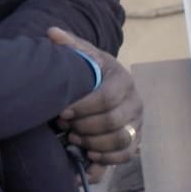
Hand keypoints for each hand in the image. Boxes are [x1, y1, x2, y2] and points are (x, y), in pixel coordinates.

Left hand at [49, 27, 143, 166]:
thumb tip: (52, 33)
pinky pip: (126, 155)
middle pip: (114, 121)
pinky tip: (88, 155)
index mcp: (123, 79)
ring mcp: (138, 122)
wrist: (105, 82)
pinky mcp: (136, 139)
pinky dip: (108, 158)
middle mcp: (136, 101)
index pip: (107, 97)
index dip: (83, 107)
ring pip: (122, 140)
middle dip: (86, 126)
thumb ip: (69, 44)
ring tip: (73, 138)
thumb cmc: (90, 69)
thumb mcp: (82, 54)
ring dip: (94, 142)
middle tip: (64, 127)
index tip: (61, 111)